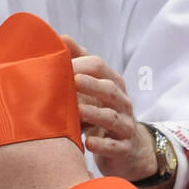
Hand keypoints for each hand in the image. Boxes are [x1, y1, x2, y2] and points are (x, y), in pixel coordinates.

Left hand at [61, 36, 157, 183]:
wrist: (127, 150)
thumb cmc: (103, 114)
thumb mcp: (94, 90)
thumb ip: (80, 64)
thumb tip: (62, 37)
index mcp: (113, 85)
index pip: (101, 68)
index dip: (83, 65)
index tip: (62, 65)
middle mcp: (122, 103)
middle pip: (110, 90)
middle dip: (92, 85)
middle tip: (73, 80)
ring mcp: (124, 126)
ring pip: (111, 117)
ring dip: (94, 113)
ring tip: (77, 111)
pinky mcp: (123, 148)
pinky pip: (114, 146)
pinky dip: (102, 144)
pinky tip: (88, 143)